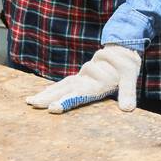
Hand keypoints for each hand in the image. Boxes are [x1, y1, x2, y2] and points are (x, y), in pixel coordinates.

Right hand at [25, 45, 141, 113]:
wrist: (122, 50)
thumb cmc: (125, 66)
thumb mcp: (130, 76)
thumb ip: (128, 92)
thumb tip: (128, 109)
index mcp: (98, 79)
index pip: (81, 92)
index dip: (68, 100)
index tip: (54, 107)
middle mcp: (87, 77)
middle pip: (66, 88)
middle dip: (50, 96)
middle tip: (33, 104)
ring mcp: (82, 77)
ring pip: (62, 85)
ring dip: (47, 94)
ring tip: (30, 101)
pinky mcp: (80, 78)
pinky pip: (64, 83)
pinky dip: (52, 90)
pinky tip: (41, 96)